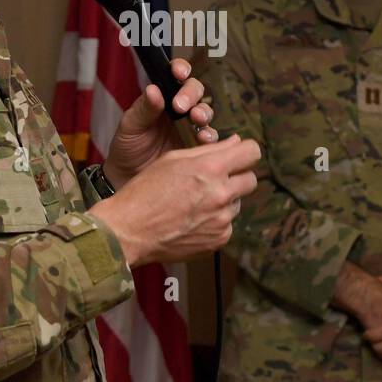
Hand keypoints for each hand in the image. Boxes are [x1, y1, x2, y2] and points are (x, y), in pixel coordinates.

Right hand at [89, 134, 259, 267]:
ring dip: (224, 200)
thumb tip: (237, 141)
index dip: (245, 151)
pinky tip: (192, 219)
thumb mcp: (172, 160)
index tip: (238, 155)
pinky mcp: (219, 239)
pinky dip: (215, 221)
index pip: (252, 152)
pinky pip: (227, 224)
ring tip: (196, 202)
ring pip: (238, 203)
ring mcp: (222, 220)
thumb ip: (209, 150)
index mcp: (211, 168)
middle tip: (214, 180)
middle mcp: (221, 194)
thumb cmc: (145, 191)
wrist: (129, 231)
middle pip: (250, 179)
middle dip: (236, 176)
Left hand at [103, 57, 217, 189]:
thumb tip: (154, 89)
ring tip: (196, 119)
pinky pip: (210, 138)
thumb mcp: (130, 126)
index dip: (181, 69)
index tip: (178, 72)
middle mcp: (179, 109)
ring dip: (203, 112)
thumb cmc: (127, 148)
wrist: (128, 179)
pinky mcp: (197, 147)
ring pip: (205, 111)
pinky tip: (203, 138)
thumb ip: (144, 109)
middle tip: (181, 106)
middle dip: (191, 94)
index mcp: (161, 97)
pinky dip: (210, 136)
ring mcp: (190, 127)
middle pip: (195, 91)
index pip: (175, 76)